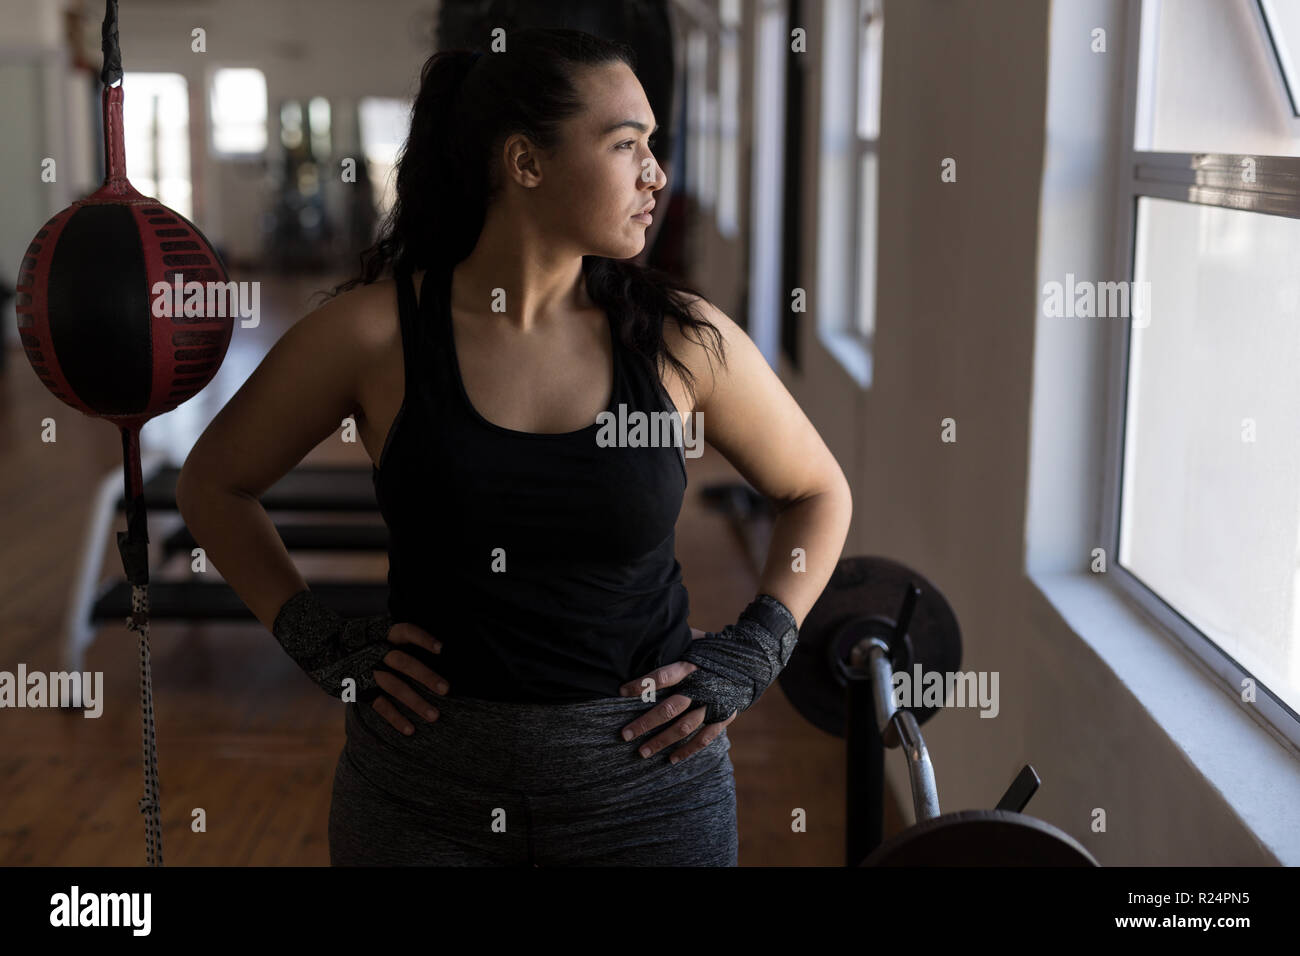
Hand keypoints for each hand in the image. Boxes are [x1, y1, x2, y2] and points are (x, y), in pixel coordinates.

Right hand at [371, 622, 449, 735]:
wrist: (326, 647)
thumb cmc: (365, 640)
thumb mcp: (379, 630)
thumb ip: (401, 638)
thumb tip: (440, 648)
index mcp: (383, 634)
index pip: (405, 632)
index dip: (422, 639)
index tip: (441, 649)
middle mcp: (376, 652)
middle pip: (403, 663)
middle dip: (425, 676)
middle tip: (446, 690)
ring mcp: (368, 672)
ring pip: (394, 687)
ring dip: (415, 702)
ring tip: (434, 716)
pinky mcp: (361, 689)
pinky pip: (380, 705)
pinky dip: (395, 719)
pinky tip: (410, 730)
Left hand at [615, 626, 737, 763]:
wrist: (752, 661)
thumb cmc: (714, 650)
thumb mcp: (695, 641)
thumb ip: (674, 642)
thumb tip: (648, 633)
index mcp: (692, 666)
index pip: (662, 676)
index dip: (641, 685)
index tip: (620, 692)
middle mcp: (701, 688)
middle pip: (669, 708)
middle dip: (645, 723)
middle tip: (625, 735)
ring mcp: (712, 705)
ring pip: (684, 728)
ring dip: (662, 741)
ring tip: (642, 752)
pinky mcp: (723, 717)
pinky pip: (704, 738)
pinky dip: (688, 750)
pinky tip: (671, 760)